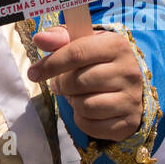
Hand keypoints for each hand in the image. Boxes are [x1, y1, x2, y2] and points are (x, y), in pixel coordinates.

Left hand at [29, 26, 143, 141]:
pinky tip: (86, 109)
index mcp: (117, 45)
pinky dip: (81, 119)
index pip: (76, 53)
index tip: (33, 72)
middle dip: (61, 85)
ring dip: (72, 102)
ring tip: (76, 95)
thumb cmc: (98, 60)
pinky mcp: (129, 122)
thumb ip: (59, 38)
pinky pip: (91, 125)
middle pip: (78, 82)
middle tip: (59, 84)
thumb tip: (39, 39)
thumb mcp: (82, 42)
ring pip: (85, 106)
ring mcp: (131, 98)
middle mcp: (129, 71)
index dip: (50, 64)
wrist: (128, 85)